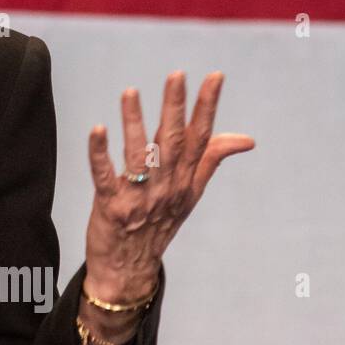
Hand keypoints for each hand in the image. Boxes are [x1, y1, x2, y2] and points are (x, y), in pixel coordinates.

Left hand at [81, 70, 254, 343]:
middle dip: (175, 107)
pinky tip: (98, 129)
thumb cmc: (158, 224)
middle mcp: (166, 187)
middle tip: (176, 75)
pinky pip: (105, 177)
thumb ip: (210, 160)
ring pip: (139, 155)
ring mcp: (139, 198)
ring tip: (130, 93)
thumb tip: (246, 139)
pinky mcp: (111, 207)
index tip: (214, 78)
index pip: (202, 139)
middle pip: (173, 142)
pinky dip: (100, 153)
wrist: (129, 269)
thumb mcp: (189, 194)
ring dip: (134, 123)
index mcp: (185, 181)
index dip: (207, 108)